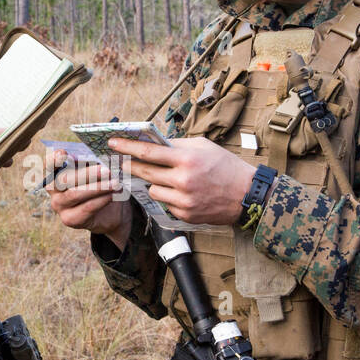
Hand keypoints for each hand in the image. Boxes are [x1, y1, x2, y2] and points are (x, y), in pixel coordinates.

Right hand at [45, 148, 133, 249]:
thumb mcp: (95, 171)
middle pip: (64, 180)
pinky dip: (101, 200)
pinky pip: (86, 208)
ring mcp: (59, 206)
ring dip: (97, 187)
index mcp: (55, 173)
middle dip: (86, 173)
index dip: (53, 160)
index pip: (48, 165)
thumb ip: (90, 164)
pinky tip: (112, 195)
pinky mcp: (69, 219)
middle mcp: (53, 190)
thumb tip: (97, 158)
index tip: (64, 153)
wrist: (109, 211)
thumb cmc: (99, 184)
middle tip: (106, 170)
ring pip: (75, 194)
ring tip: (115, 183)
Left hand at [108, 136, 256, 225]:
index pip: (149, 152)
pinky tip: (180, 192)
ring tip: (164, 178)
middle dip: (129, 166)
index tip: (112, 144)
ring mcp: (183, 200)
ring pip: (153, 190)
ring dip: (153, 183)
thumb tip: (154, 144)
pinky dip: (168, 197)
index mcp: (187, 159)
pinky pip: (165, 203)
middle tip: (120, 161)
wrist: (247, 196)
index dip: (127, 147)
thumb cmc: (226, 167)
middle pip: (145, 172)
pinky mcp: (185, 215)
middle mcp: (183, 180)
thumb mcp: (204, 147)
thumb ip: (178, 146)